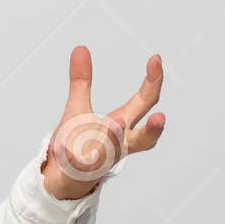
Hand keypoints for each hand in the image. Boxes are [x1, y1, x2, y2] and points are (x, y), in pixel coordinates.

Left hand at [41, 47, 165, 200]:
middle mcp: (119, 144)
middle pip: (144, 139)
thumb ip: (81, 80)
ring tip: (113, 121)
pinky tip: (64, 147)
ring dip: (113, 137)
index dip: (153, 81)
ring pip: (113, 152)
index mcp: (122, 124)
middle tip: (161, 117)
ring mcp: (103, 160)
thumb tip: (80, 48)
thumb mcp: (79, 106)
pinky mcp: (82, 171)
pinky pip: (80, 164)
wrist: (62, 175)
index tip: (156, 59)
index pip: (144, 102)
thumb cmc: (79, 142)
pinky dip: (74, 155)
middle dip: (154, 129)